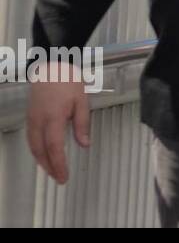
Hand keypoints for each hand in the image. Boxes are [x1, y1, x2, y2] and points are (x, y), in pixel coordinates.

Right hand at [26, 62, 90, 184]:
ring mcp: (32, 119)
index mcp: (53, 118)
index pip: (54, 148)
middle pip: (41, 151)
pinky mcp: (30, 116)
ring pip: (33, 147)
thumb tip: (84, 144)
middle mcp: (39, 121)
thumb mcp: (82, 101)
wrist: (51, 64)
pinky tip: (44, 154)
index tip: (64, 176)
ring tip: (52, 170)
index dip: (59, 164)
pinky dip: (37, 150)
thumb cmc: (68, 80)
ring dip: (42, 161)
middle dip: (50, 167)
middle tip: (59, 178)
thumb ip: (82, 124)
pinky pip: (31, 138)